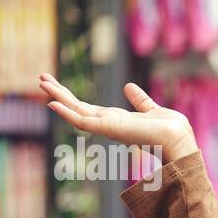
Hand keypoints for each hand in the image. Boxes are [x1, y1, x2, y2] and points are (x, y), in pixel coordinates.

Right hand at [39, 74, 197, 162]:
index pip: (88, 107)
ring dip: (58, 97)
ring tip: (41, 82)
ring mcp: (106, 127)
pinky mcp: (107, 129)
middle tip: (40, 78)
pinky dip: (66, 113)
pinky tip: (52, 103)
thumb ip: (139, 100)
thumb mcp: (150, 109)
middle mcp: (108, 123)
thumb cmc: (169, 129)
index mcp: (116, 119)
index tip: (56, 84)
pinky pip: (82, 121)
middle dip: (59, 93)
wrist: (176, 138)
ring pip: (75, 111)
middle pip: (77, 107)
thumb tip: (128, 86)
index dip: (72, 97)